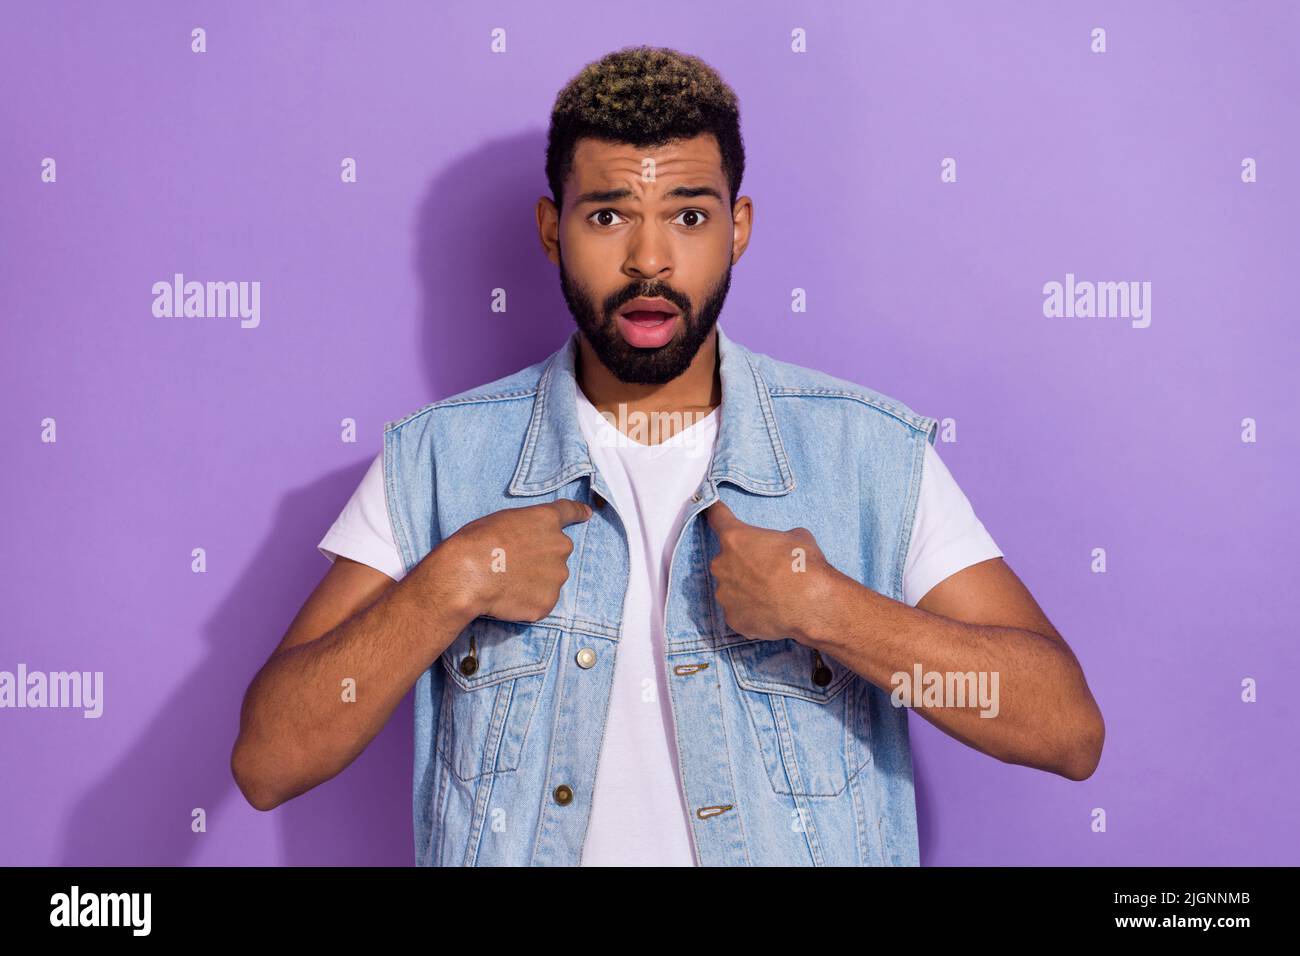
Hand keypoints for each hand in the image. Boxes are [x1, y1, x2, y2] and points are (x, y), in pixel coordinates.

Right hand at [445, 499, 591, 621]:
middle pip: (557, 552)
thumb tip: (529, 543)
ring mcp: (557, 577)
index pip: (569, 512)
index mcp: (547, 520)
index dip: (579, 512)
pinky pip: (540, 601)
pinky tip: (507, 597)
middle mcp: (560, 546)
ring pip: (550, 579)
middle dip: (542, 558)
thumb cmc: (476, 543)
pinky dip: (527, 601)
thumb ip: (525, 528)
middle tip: (514, 564)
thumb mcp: (502, 520)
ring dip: (534, 581)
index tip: (587, 513)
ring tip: (506, 582)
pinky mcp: (548, 602)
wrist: (468, 575)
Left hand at [704, 499, 837, 641]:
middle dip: (742, 562)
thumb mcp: (796, 537)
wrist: (812, 606)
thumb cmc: (805, 566)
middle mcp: (722, 565)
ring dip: (745, 587)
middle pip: (726, 559)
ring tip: (771, 593)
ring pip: (730, 586)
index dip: (714, 511)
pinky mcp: (732, 618)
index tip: (709, 508)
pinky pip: (737, 610)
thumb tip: (777, 547)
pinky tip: (769, 610)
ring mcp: (724, 594)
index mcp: (735, 538)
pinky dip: (750, 609)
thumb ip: (776, 539)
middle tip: (767, 569)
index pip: (717, 517)